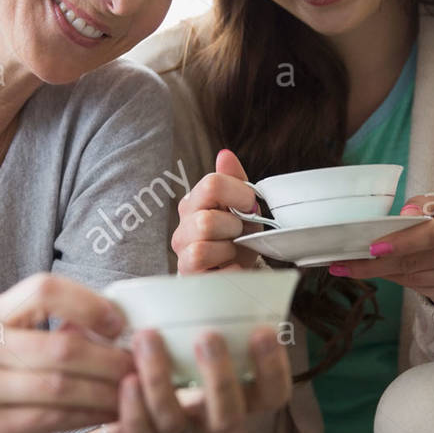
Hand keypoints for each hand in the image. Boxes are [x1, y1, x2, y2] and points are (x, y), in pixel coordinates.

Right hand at [0, 272, 132, 432]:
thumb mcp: (0, 343)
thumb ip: (44, 327)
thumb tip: (117, 317)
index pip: (43, 288)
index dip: (88, 302)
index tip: (120, 323)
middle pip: (62, 346)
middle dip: (112, 358)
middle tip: (143, 366)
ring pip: (62, 386)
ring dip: (108, 391)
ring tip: (135, 392)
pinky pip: (52, 419)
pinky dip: (89, 415)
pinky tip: (110, 414)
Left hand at [105, 325, 292, 432]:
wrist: (137, 416)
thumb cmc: (180, 366)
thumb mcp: (201, 348)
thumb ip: (215, 325)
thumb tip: (225, 278)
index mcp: (239, 399)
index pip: (272, 394)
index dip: (274, 367)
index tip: (264, 330)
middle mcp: (213, 422)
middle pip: (228, 415)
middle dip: (220, 376)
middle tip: (208, 335)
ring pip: (174, 420)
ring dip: (160, 379)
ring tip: (148, 336)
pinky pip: (138, 432)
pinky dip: (132, 406)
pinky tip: (127, 377)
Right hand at [172, 148, 260, 272]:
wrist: (235, 268)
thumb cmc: (236, 236)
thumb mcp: (241, 206)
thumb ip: (234, 180)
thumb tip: (225, 155)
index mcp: (194, 202)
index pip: (211, 185)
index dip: (239, 195)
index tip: (250, 206)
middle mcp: (183, 226)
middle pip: (206, 221)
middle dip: (233, 228)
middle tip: (240, 233)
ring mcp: (183, 253)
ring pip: (201, 248)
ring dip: (228, 250)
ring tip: (233, 250)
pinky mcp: (190, 277)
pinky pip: (208, 275)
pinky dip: (228, 271)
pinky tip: (233, 267)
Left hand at [327, 195, 433, 306]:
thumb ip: (419, 204)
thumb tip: (405, 214)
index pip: (432, 234)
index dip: (402, 242)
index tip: (373, 248)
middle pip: (416, 262)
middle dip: (376, 264)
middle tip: (344, 265)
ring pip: (412, 278)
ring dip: (382, 272)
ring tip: (357, 266)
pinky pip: (417, 289)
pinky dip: (397, 280)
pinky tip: (384, 271)